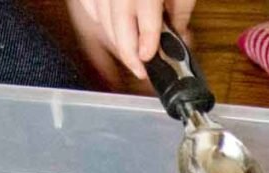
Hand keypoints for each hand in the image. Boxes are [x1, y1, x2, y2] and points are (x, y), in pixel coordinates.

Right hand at [68, 0, 196, 79]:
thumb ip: (180, 7)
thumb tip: (176, 35)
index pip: (145, 9)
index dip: (146, 37)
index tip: (148, 57)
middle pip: (118, 16)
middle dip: (127, 49)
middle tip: (139, 69)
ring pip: (100, 13)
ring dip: (113, 38)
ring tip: (129, 54)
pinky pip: (89, 2)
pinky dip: (97, 17)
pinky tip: (108, 28)